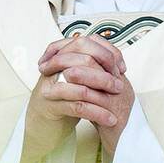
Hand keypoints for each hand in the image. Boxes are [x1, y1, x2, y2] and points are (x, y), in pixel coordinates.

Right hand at [20, 33, 130, 162]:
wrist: (43, 120)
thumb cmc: (64, 96)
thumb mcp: (77, 76)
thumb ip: (91, 64)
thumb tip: (117, 59)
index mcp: (61, 55)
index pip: (86, 43)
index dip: (107, 52)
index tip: (120, 67)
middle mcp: (53, 67)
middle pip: (84, 61)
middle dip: (106, 74)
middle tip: (119, 86)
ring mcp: (50, 86)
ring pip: (81, 87)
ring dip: (103, 95)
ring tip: (116, 103)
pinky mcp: (50, 106)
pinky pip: (78, 107)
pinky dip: (97, 114)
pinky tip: (109, 119)